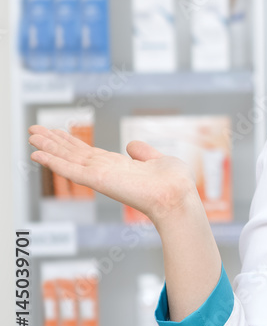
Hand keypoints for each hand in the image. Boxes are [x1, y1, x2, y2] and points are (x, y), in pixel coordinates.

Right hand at [27, 125, 198, 224]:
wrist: (177, 196)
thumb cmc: (173, 183)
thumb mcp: (158, 160)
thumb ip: (142, 153)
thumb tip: (131, 145)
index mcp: (118, 167)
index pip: (88, 153)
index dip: (71, 142)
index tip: (56, 132)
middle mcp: (105, 171)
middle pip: (73, 153)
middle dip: (54, 141)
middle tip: (33, 129)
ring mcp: (100, 176)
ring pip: (68, 158)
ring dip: (48, 147)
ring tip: (31, 135)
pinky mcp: (98, 180)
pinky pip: (70, 170)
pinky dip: (53, 161)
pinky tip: (37, 154)